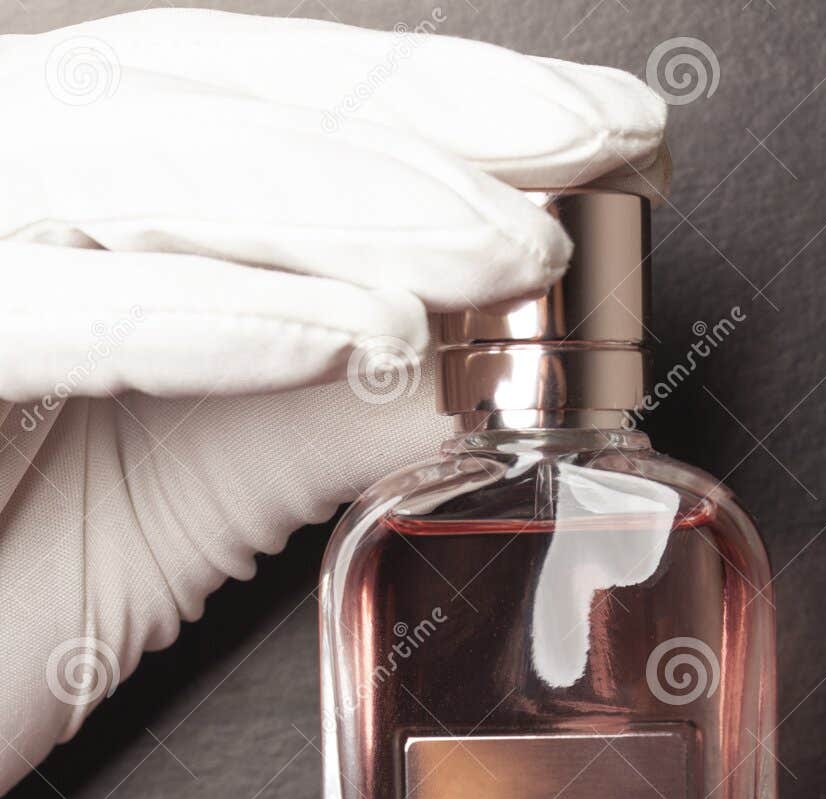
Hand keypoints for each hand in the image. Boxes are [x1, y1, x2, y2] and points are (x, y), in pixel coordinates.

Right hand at [0, 8, 662, 793]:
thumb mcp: (168, 508)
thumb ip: (294, 422)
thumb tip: (454, 365)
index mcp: (48, 209)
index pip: (250, 107)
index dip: (428, 105)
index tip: (598, 132)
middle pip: (201, 93)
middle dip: (414, 121)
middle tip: (590, 152)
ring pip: (130, 161)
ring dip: (340, 201)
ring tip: (500, 249)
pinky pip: (34, 309)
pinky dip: (197, 318)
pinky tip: (349, 330)